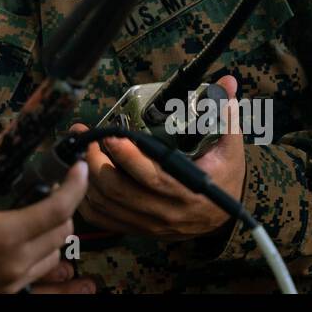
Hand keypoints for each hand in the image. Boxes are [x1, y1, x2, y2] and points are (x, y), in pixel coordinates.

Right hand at [0, 133, 87, 292]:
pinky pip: (36, 271)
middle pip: (63, 231)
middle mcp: (14, 263)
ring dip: (52, 229)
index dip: (75, 184)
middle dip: (64, 204)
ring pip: (53, 254)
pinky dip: (38, 251)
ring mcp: (10, 283)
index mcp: (4, 234)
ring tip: (35, 209)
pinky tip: (19, 234)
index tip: (77, 168)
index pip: (59, 207)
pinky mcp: (3, 294)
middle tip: (52, 185)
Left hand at [75, 75, 245, 239]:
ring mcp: (149, 223)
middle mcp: (166, 211)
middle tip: (90, 138)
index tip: (111, 134)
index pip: (151, 176)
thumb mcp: (229, 146)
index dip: (126, 156)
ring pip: (105, 204)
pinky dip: (87, 198)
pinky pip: (102, 218)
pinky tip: (84, 176)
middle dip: (96, 161)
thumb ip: (223, 113)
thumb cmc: (223, 176)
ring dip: (86, 176)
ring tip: (82, 149)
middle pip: (118, 190)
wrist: (224, 215)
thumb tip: (227, 82)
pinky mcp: (136, 229)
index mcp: (187, 190)